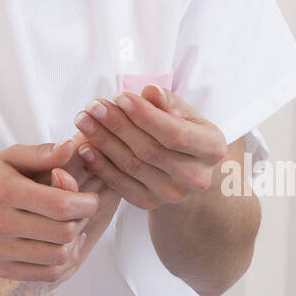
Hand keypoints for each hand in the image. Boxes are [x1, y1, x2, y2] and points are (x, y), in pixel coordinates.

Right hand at [0, 141, 99, 282]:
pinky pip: (45, 274)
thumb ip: (42, 153)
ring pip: (57, 257)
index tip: (89, 199)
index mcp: (4, 191)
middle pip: (62, 232)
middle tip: (80, 213)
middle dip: (81, 221)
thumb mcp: (8, 158)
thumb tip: (72, 147)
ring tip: (70, 229)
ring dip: (73, 243)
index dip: (86, 203)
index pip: (60, 204)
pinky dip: (61, 262)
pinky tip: (60, 246)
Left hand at [72, 85, 228, 211]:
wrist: (185, 173)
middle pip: (149, 150)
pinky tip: (85, 148)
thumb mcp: (186, 114)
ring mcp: (172, 195)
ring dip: (103, 142)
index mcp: (211, 149)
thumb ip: (167, 103)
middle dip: (117, 125)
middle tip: (93, 106)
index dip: (144, 115)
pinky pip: (120, 184)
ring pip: (131, 166)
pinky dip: (100, 165)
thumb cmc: (184, 133)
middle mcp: (195, 177)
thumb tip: (150, 92)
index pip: (174, 132)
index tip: (119, 96)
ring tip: (83, 120)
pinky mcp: (149, 204)